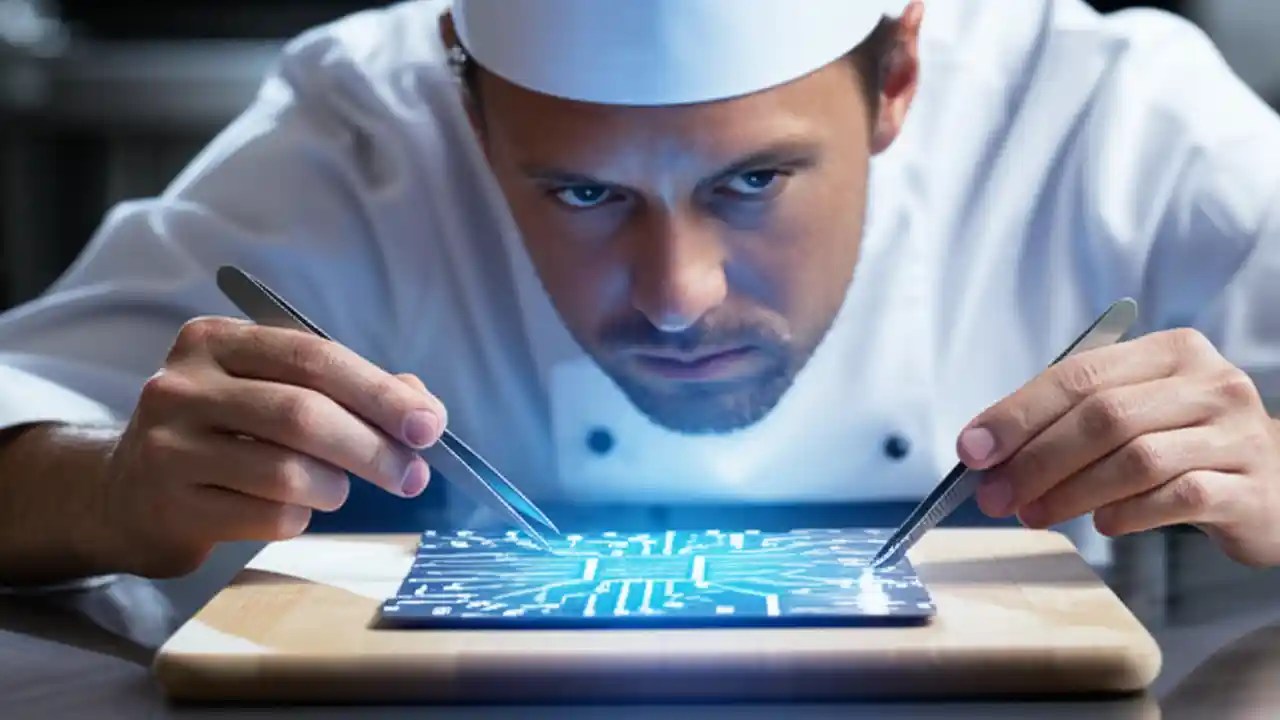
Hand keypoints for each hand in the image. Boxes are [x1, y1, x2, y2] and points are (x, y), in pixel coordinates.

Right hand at [100, 316, 447, 576]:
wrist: (129, 494)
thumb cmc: (226, 434)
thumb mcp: (274, 392)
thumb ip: (350, 391)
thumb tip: (424, 410)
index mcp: (216, 341)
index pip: (314, 357)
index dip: (379, 392)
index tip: (429, 426)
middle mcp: (182, 385)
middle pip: (303, 414)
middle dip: (373, 448)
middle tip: (412, 476)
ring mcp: (169, 447)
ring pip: (286, 471)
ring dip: (335, 487)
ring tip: (338, 490)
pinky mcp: (171, 507)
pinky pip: (267, 516)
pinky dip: (300, 518)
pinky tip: (290, 511)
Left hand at [958, 328, 1279, 566]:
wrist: (1276, 483)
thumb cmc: (1184, 444)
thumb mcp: (1133, 413)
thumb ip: (1067, 421)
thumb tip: (985, 451)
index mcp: (1169, 351)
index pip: (1078, 375)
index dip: (1018, 414)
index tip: (972, 451)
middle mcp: (1208, 382)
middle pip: (1103, 416)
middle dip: (1036, 460)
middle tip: (994, 496)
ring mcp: (1235, 434)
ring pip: (1136, 458)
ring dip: (1071, 491)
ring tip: (1034, 514)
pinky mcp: (1250, 487)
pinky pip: (1178, 497)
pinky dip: (1128, 512)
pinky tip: (1103, 524)